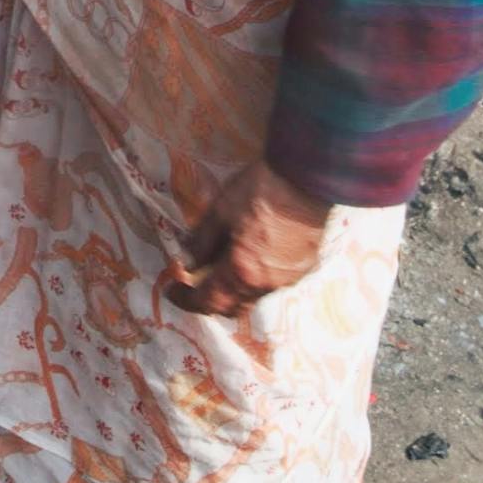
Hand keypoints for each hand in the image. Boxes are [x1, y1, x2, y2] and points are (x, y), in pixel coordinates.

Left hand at [162, 162, 329, 318]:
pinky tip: (253, 254)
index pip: (208, 301)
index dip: (186, 300)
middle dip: (211, 299)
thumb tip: (189, 262)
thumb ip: (202, 240)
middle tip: (195, 281)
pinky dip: (257, 277)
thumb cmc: (262, 189)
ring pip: (254, 295)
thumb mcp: (221, 209)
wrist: (309, 176)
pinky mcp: (305, 266)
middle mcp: (267, 284)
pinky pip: (274, 282)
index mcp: (243, 272)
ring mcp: (290, 278)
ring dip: (235, 287)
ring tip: (223, 263)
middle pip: (233, 306)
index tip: (172, 290)